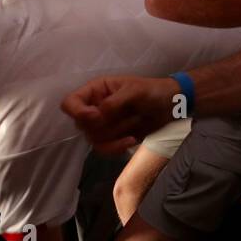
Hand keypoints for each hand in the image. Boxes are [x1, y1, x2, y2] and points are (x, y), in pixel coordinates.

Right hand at [61, 75, 181, 153]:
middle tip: (126, 115)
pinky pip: (104, 149)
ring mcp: (103, 125)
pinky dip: (116, 147)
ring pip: (93, 139)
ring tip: (135, 123)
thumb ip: (113, 102)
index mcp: (96, 91)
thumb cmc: (152, 91)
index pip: (70, 103)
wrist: (171, 105)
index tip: (96, 116)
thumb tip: (96, 116)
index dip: (77, 112)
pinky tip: (131, 140)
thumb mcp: (134, 91)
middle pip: (81, 125)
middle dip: (104, 124)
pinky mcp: (113, 139)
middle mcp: (94, 108)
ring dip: (115, 135)